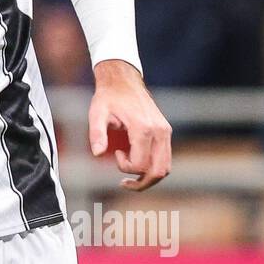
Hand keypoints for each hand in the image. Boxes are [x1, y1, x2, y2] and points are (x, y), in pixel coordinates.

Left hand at [88, 59, 171, 190]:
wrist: (123, 80)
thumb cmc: (108, 97)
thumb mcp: (97, 113)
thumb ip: (97, 133)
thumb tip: (97, 154)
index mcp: (143, 128)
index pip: (140, 164)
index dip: (125, 168)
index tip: (115, 154)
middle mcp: (159, 131)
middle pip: (159, 171)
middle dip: (141, 183)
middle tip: (124, 183)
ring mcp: (165, 131)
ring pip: (165, 167)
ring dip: (148, 177)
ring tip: (130, 176)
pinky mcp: (165, 131)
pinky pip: (165, 158)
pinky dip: (153, 167)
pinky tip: (137, 162)